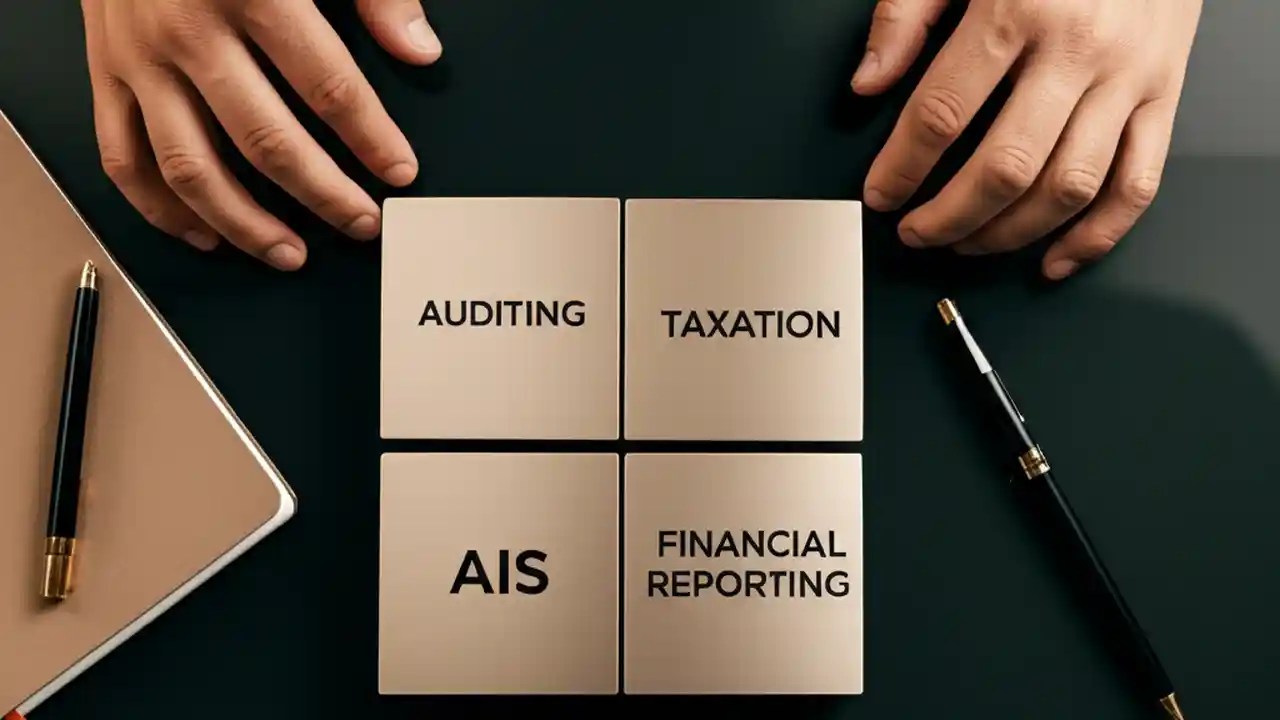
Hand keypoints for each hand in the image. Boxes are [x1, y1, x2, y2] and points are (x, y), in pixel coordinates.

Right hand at [82, 0, 442, 269]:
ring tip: (291, 254)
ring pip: (191, 167)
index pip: (328, 87)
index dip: (371, 140)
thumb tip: (419, 48)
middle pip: (265, 140)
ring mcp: (138, 56)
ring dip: (245, 224)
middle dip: (323, 195)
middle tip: (360, 223)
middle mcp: (188, 29)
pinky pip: (123, 157)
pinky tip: (204, 234)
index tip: (399, 173)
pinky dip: (162, 209)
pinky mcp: (103, 70)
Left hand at [853, 0, 1201, 279]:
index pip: (942, 113)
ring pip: (1067, 188)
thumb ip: (906, 14)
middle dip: (949, 217)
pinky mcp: (1166, 95)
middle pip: (1005, 167)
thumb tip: (869, 80)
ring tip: (967, 243)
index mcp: (1019, 8)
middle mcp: (1078, 49)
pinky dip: (1095, 237)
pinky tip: (1052, 258)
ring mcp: (1129, 77)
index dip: (901, 167)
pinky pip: (1136, 185)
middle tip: (917, 231)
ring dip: (1008, 233)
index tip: (881, 194)